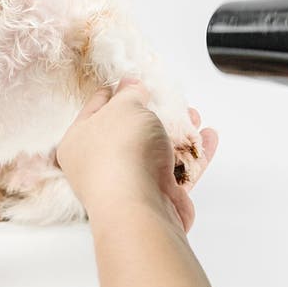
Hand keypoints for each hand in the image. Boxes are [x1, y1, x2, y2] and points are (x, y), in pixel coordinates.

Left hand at [56, 78, 217, 230]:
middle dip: (154, 112)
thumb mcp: (125, 106)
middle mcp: (100, 163)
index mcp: (79, 140)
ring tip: (193, 114)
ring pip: (156, 151)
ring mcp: (129, 182)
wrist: (139, 209)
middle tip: (168, 97)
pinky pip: (177, 171)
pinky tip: (208, 137)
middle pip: (130, 130)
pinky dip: (193, 154)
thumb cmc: (122, 153)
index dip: (116, 90)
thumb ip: (131, 93)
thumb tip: (131, 86)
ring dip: (177, 131)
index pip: (96, 107)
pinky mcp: (157, 197)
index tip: (135, 78)